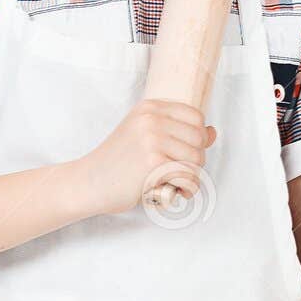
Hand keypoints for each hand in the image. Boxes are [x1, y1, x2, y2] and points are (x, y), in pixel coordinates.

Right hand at [76, 100, 215, 215]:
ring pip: (196, 159)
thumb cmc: (117, 163)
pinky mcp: (153, 162)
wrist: (87, 182)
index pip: (196, 117)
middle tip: (178, 174)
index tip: (182, 155)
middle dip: (195, 161)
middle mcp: (152, 118)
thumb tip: (212, 132)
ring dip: (191, 178)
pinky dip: (186, 189)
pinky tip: (172, 192)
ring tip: (175, 185)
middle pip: (199, 139)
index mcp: (150, 107)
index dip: (197, 139)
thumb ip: (176, 133)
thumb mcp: (145, 138)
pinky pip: (187, 176)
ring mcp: (152, 138)